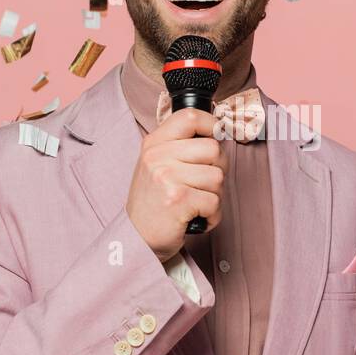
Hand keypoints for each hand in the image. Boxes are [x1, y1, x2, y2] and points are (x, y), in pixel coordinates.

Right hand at [125, 107, 228, 263]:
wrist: (137, 238)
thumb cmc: (153, 202)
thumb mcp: (157, 165)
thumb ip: (180, 146)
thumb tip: (217, 132)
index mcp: (154, 143)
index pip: (190, 116)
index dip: (212, 124)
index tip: (216, 136)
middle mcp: (158, 156)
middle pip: (213, 148)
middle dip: (218, 168)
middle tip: (203, 184)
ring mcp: (167, 177)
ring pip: (218, 176)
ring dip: (214, 195)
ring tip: (196, 203)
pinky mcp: (178, 200)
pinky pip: (215, 201)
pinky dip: (212, 215)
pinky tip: (196, 217)